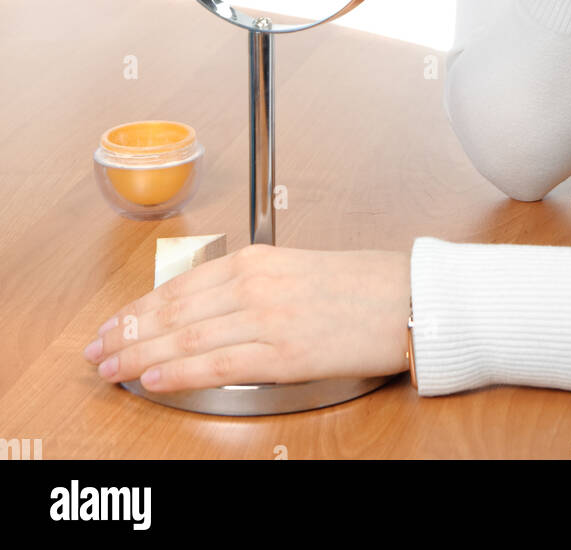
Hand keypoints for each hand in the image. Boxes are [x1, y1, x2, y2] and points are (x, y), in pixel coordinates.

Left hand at [83, 244, 411, 391]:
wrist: (409, 298)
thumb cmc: (361, 286)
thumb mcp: (297, 270)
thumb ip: (254, 286)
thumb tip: (213, 311)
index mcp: (257, 259)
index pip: (181, 285)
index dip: (139, 308)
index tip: (112, 324)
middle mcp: (255, 283)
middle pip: (173, 310)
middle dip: (126, 332)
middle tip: (94, 350)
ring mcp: (266, 317)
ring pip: (184, 337)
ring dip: (138, 354)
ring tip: (109, 368)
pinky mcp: (282, 352)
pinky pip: (215, 363)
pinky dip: (176, 371)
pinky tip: (151, 378)